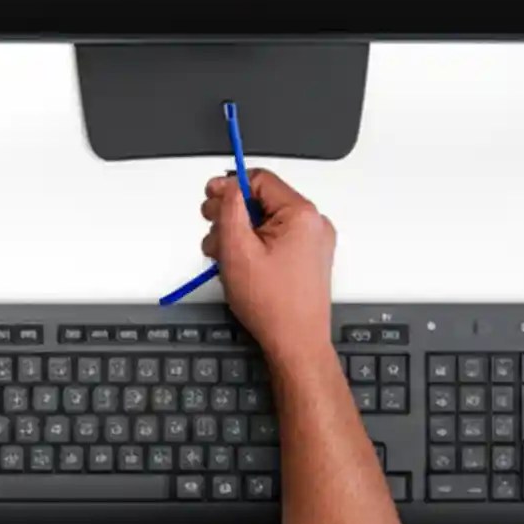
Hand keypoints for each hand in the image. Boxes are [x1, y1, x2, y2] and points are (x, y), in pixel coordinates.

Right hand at [201, 170, 336, 365]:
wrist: (295, 343)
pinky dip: (254, 246)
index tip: (210, 199)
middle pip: (262, 200)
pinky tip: (240, 265)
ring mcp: (313, 242)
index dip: (230, 187)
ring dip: (239, 234)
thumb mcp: (238, 250)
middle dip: (232, 215)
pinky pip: (276, 238)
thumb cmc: (274, 305)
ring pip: (266, 221)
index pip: (260, 180)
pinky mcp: (307, 257)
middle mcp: (313, 223)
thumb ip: (229, 210)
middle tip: (214, 234)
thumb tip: (226, 186)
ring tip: (225, 258)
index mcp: (301, 215)